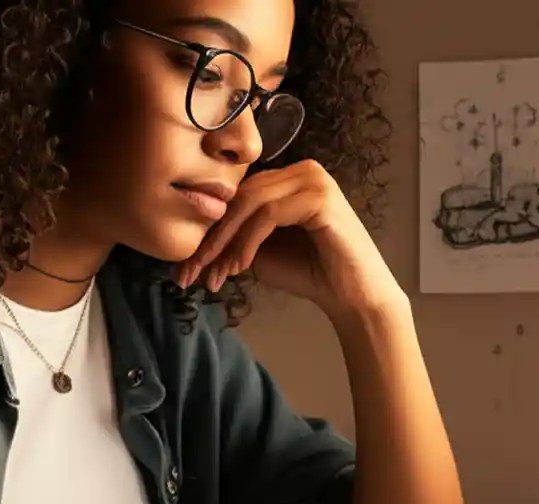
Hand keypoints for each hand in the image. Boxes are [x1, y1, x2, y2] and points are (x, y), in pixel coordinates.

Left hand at [175, 159, 406, 319]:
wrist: (353, 297)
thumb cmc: (310, 274)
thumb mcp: (260, 252)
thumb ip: (234, 236)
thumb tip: (193, 239)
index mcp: (287, 179)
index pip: (237, 197)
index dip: (208, 231)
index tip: (185, 267)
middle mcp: (301, 171)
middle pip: (240, 198)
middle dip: (210, 238)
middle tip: (189, 273)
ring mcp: (313, 179)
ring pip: (250, 205)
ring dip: (225, 243)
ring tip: (212, 275)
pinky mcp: (320, 196)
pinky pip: (269, 214)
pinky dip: (247, 242)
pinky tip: (238, 267)